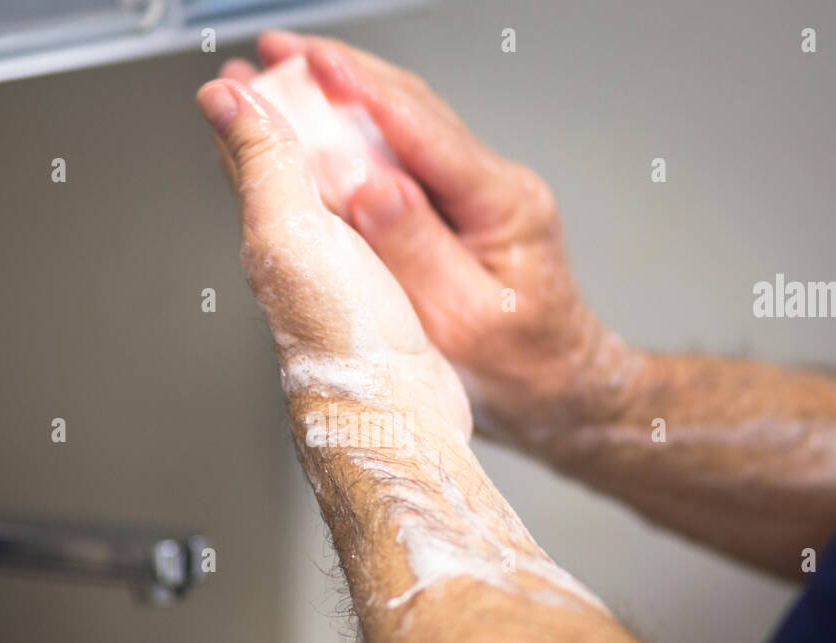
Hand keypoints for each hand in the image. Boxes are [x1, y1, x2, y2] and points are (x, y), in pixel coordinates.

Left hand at [194, 76, 471, 440]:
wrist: (393, 413)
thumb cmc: (340, 342)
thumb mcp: (292, 233)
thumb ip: (262, 164)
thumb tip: (222, 101)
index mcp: (270, 233)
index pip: (244, 157)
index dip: (243, 110)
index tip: (244, 74)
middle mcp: (298, 257)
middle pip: (282, 179)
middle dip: (280, 132)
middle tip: (283, 91)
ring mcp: (340, 279)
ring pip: (326, 205)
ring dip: (327, 164)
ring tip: (330, 131)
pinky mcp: (386, 297)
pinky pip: (371, 234)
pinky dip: (372, 202)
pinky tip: (383, 199)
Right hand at [243, 32, 641, 434]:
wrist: (558, 394)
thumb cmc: (523, 369)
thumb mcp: (466, 320)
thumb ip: (417, 250)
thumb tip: (368, 190)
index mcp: (503, 205)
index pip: (422, 130)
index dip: (362, 92)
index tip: (313, 64)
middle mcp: (493, 187)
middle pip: (410, 110)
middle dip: (340, 75)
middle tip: (277, 55)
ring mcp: (477, 197)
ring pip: (403, 128)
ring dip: (342, 98)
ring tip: (286, 76)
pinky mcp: (458, 214)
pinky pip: (401, 162)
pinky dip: (354, 140)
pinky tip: (320, 130)